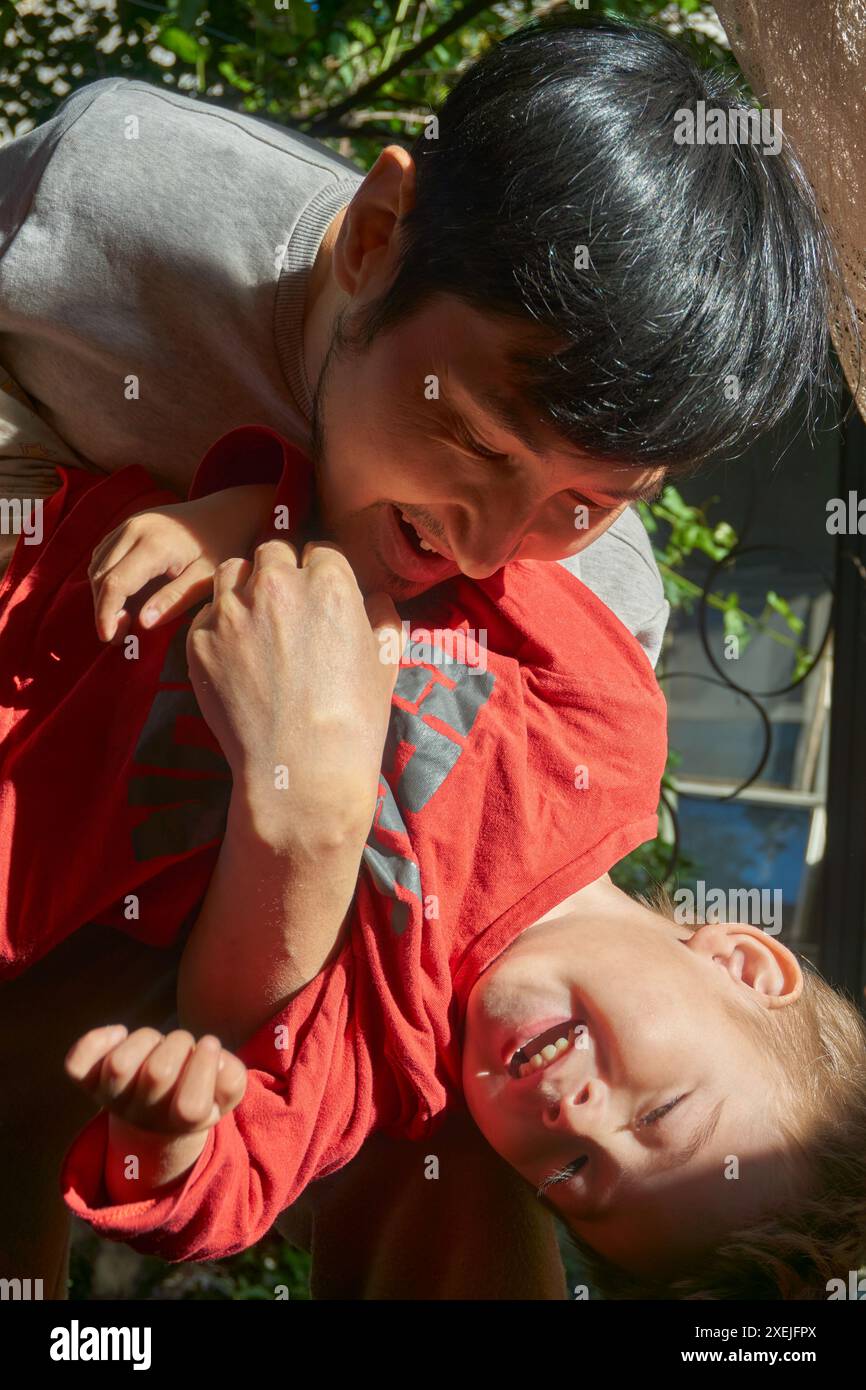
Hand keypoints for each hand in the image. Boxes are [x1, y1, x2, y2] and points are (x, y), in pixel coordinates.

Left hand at [64, 1024, 246, 1134]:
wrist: (155, 1120)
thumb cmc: (197, 1094)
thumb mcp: (225, 1095)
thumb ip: (233, 1080)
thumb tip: (217, 1059)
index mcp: (181, 1123)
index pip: (190, 1107)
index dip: (205, 1066)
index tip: (210, 1045)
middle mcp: (143, 1115)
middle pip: (157, 1074)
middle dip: (179, 1044)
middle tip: (185, 1045)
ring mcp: (113, 1099)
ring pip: (118, 1065)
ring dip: (145, 1040)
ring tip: (156, 1043)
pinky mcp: (89, 1082)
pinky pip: (77, 1065)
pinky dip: (96, 1042)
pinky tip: (118, 1034)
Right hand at [89, 485, 274, 641]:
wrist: (224, 513)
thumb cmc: (221, 547)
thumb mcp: (206, 579)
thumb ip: (174, 600)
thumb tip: (142, 623)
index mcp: (154, 545)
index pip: (115, 584)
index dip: (106, 614)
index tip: (110, 638)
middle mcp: (134, 530)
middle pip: (100, 576)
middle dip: (104, 609)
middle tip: (122, 636)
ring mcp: (128, 524)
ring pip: (97, 565)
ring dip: (102, 595)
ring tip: (123, 620)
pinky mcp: (127, 525)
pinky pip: (104, 555)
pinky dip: (105, 579)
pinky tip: (123, 597)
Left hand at [186, 540, 403, 850]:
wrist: (301, 769)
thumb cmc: (353, 719)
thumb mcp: (385, 662)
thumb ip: (382, 617)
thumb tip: (375, 598)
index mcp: (327, 582)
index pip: (319, 550)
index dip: (321, 572)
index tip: (319, 595)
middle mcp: (275, 585)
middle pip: (272, 552)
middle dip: (280, 573)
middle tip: (285, 607)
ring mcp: (232, 611)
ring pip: (231, 571)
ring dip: (243, 587)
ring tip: (254, 620)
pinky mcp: (199, 641)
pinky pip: (205, 616)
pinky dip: (218, 627)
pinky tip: (235, 656)